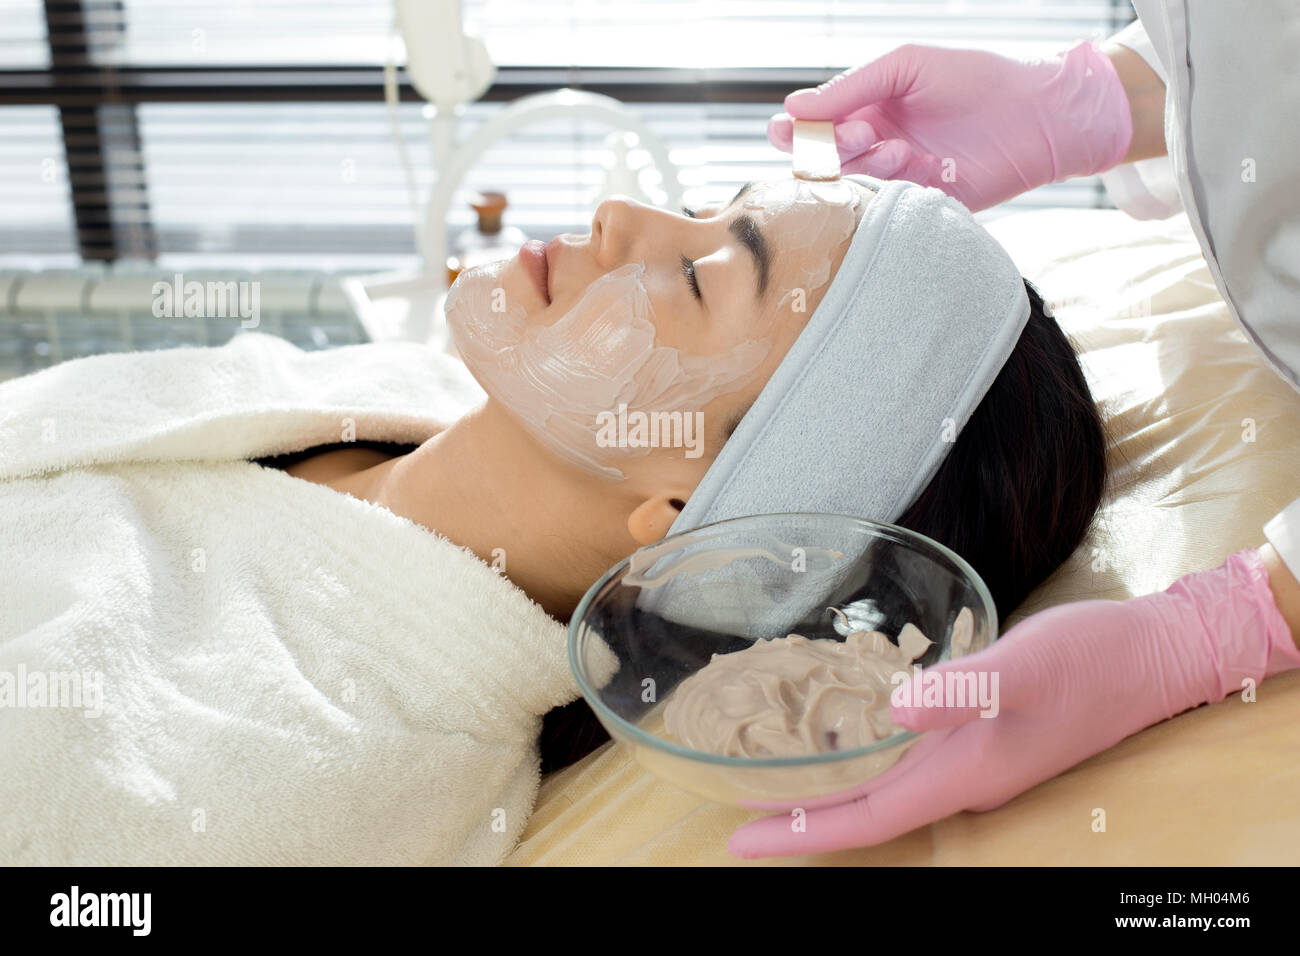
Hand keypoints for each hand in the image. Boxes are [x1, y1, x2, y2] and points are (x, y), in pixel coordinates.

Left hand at [729, 548, 1299, 857]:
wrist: (1150, 654)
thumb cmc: (1090, 660)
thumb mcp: (1025, 667)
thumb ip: (963, 690)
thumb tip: (895, 710)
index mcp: (964, 774)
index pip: (867, 819)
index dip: (803, 830)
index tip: (742, 835)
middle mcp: (961, 776)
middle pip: (866, 811)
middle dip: (801, 817)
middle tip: (736, 809)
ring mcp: (971, 756)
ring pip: (883, 785)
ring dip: (827, 788)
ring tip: (769, 775)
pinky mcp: (978, 730)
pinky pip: (905, 757)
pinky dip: (863, 753)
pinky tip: (840, 729)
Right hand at [767, 41, 1132, 211]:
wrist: (1036, 114)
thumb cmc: (975, 79)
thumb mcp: (907, 67)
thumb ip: (852, 86)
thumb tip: (793, 107)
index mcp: (867, 110)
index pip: (812, 127)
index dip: (795, 132)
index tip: (789, 131)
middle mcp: (875, 147)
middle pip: (824, 161)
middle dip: (828, 151)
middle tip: (855, 136)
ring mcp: (896, 179)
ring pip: (851, 183)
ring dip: (865, 165)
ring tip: (897, 147)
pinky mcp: (919, 206)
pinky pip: (884, 207)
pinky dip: (890, 188)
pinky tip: (918, 165)